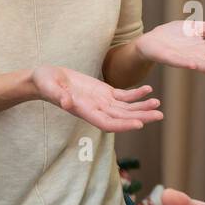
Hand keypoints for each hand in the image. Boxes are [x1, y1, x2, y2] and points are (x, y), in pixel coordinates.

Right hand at [30, 65, 162, 132]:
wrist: (45, 79)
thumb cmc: (45, 82)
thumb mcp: (49, 86)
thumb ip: (58, 95)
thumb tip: (66, 103)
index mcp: (84, 111)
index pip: (107, 123)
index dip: (123, 125)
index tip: (139, 124)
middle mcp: (96, 109)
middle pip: (122, 117)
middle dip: (141, 117)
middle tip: (159, 115)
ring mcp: (101, 102)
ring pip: (126, 108)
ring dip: (142, 107)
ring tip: (158, 103)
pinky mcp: (103, 92)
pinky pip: (123, 96)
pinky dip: (136, 94)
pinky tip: (148, 90)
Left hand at [135, 20, 204, 78]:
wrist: (152, 40)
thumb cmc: (175, 35)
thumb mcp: (199, 28)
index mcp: (203, 52)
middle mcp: (195, 58)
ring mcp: (183, 59)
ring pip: (198, 65)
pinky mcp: (169, 57)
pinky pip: (179, 61)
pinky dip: (187, 62)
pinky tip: (194, 64)